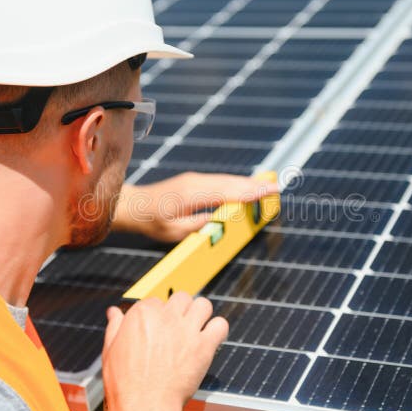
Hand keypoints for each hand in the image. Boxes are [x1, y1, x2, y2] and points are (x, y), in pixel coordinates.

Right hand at [102, 293, 227, 410]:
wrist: (144, 406)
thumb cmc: (124, 382)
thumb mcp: (111, 350)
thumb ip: (115, 326)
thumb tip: (114, 312)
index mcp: (143, 313)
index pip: (156, 301)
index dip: (157, 316)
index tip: (157, 330)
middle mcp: (167, 316)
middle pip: (181, 298)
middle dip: (180, 310)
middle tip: (178, 328)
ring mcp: (187, 330)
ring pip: (203, 305)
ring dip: (201, 314)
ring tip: (196, 328)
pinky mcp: (204, 345)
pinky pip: (220, 325)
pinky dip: (218, 330)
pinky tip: (210, 339)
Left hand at [112, 172, 277, 241]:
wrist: (134, 205)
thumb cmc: (152, 221)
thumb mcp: (173, 231)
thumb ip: (197, 225)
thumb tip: (220, 221)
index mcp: (191, 195)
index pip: (226, 193)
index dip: (249, 193)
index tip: (267, 192)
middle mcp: (195, 182)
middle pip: (231, 183)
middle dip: (255, 185)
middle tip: (276, 187)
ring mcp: (195, 179)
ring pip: (227, 180)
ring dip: (248, 183)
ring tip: (268, 185)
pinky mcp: (195, 181)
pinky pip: (220, 180)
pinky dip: (236, 183)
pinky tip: (247, 186)